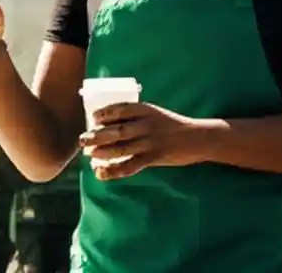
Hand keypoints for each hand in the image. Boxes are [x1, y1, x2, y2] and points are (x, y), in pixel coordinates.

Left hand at [78, 102, 224, 180]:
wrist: (198, 138)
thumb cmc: (173, 125)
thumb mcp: (155, 114)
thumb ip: (137, 117)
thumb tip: (111, 125)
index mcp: (146, 109)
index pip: (120, 109)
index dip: (104, 113)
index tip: (93, 118)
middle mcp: (146, 124)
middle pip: (116, 130)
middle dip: (97, 135)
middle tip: (83, 140)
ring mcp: (150, 142)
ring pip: (120, 148)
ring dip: (102, 153)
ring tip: (90, 155)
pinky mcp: (154, 157)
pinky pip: (129, 166)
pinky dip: (113, 170)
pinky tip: (101, 173)